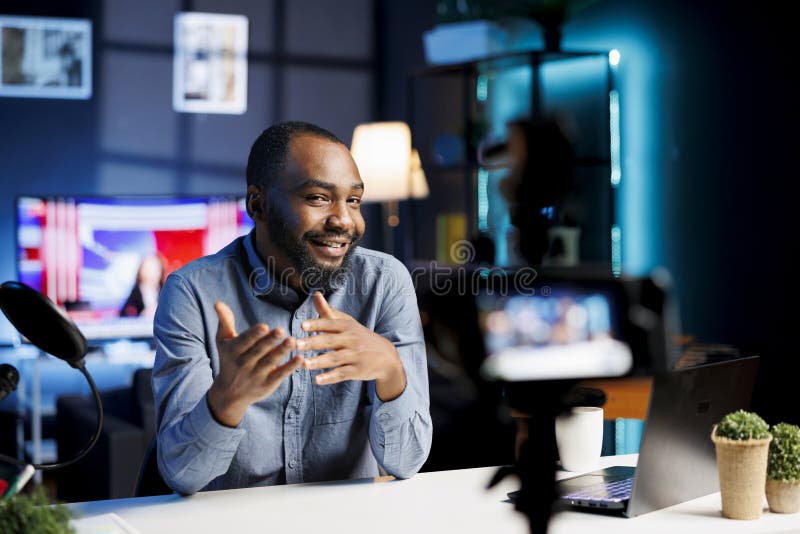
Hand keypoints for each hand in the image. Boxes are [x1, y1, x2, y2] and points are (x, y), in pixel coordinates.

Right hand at [207, 301, 301, 426]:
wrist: (230, 393)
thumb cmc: (228, 359)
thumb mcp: (223, 341)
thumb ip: (225, 322)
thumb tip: (218, 302)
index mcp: (233, 351)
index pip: (244, 341)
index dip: (254, 334)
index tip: (264, 326)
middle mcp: (243, 364)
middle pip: (259, 351)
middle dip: (270, 341)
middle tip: (281, 330)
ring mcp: (255, 375)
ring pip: (270, 361)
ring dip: (282, 351)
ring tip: (292, 341)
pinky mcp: (267, 385)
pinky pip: (279, 375)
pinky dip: (289, 367)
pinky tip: (299, 358)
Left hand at [298, 292, 405, 401]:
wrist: (386, 356)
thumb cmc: (359, 337)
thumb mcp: (347, 322)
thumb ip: (328, 311)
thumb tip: (315, 294)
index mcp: (347, 327)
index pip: (330, 324)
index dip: (316, 324)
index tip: (302, 325)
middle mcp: (351, 340)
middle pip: (330, 341)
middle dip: (313, 343)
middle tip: (296, 345)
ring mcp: (355, 356)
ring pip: (335, 359)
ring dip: (318, 362)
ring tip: (303, 364)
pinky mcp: (357, 371)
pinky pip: (342, 374)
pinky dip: (329, 378)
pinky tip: (317, 380)